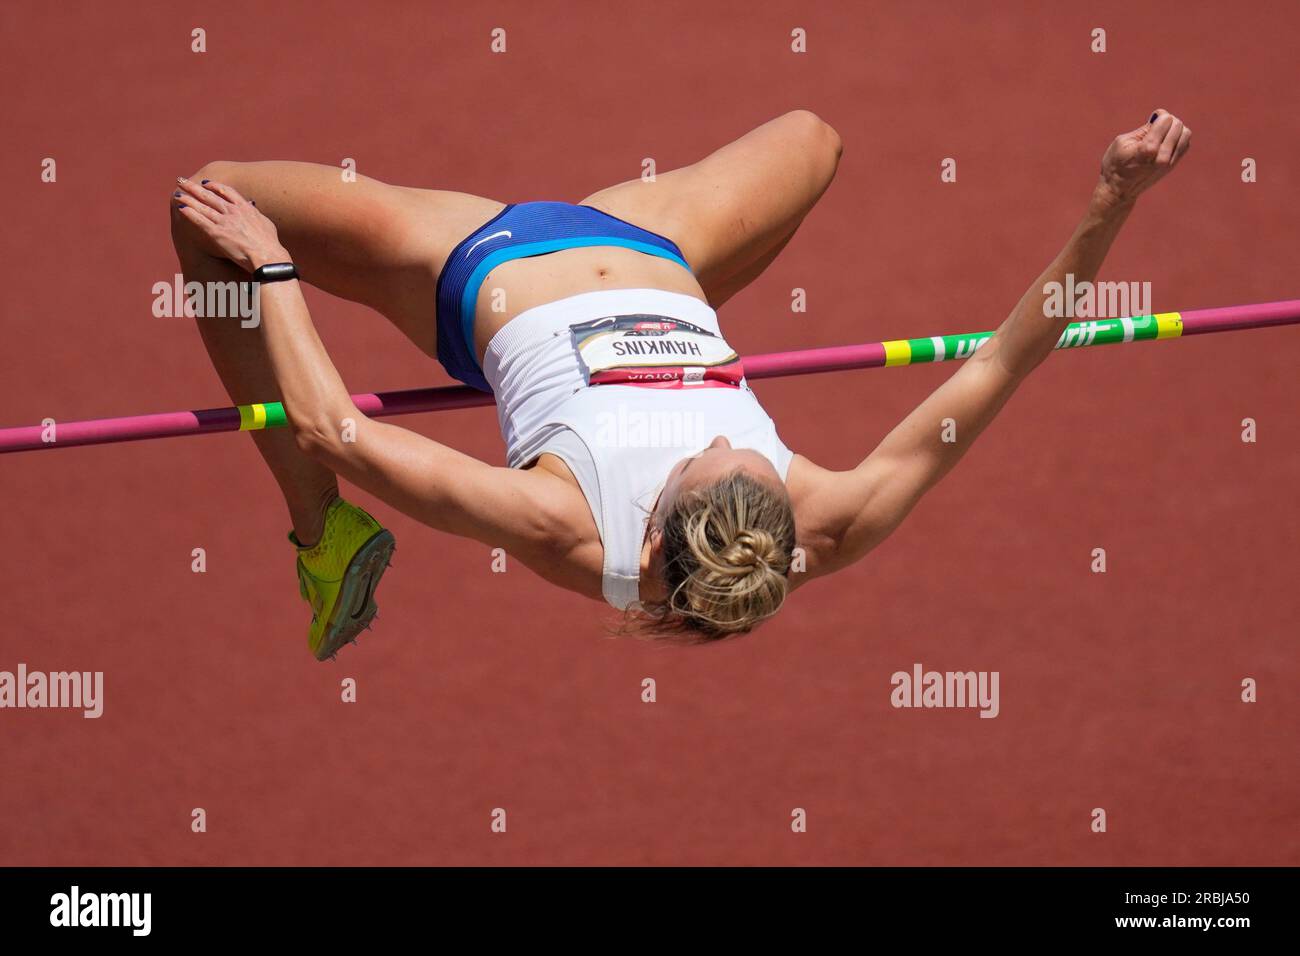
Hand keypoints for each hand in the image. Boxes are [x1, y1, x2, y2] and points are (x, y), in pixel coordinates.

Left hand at [172, 177, 288, 271]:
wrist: (268, 256)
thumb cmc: (270, 244)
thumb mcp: (266, 223)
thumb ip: (256, 213)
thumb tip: (252, 206)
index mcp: (245, 207)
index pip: (226, 191)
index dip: (214, 185)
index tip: (205, 183)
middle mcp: (233, 211)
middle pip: (209, 195)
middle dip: (194, 187)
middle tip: (182, 181)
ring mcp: (224, 221)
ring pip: (202, 206)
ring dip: (188, 199)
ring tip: (177, 193)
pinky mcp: (217, 233)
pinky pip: (200, 220)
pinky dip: (190, 213)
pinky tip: (181, 208)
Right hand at [1096, 109, 1191, 205]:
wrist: (1118, 190)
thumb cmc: (1115, 164)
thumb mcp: (1122, 142)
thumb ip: (1143, 129)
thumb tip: (1159, 119)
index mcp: (1148, 149)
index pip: (1166, 120)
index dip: (1159, 115)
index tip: (1151, 119)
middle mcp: (1162, 156)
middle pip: (1177, 125)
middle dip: (1168, 120)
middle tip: (1156, 125)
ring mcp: (1169, 163)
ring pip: (1185, 133)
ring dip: (1175, 128)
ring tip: (1163, 132)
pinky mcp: (1172, 166)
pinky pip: (1185, 143)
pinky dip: (1178, 138)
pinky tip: (1166, 140)